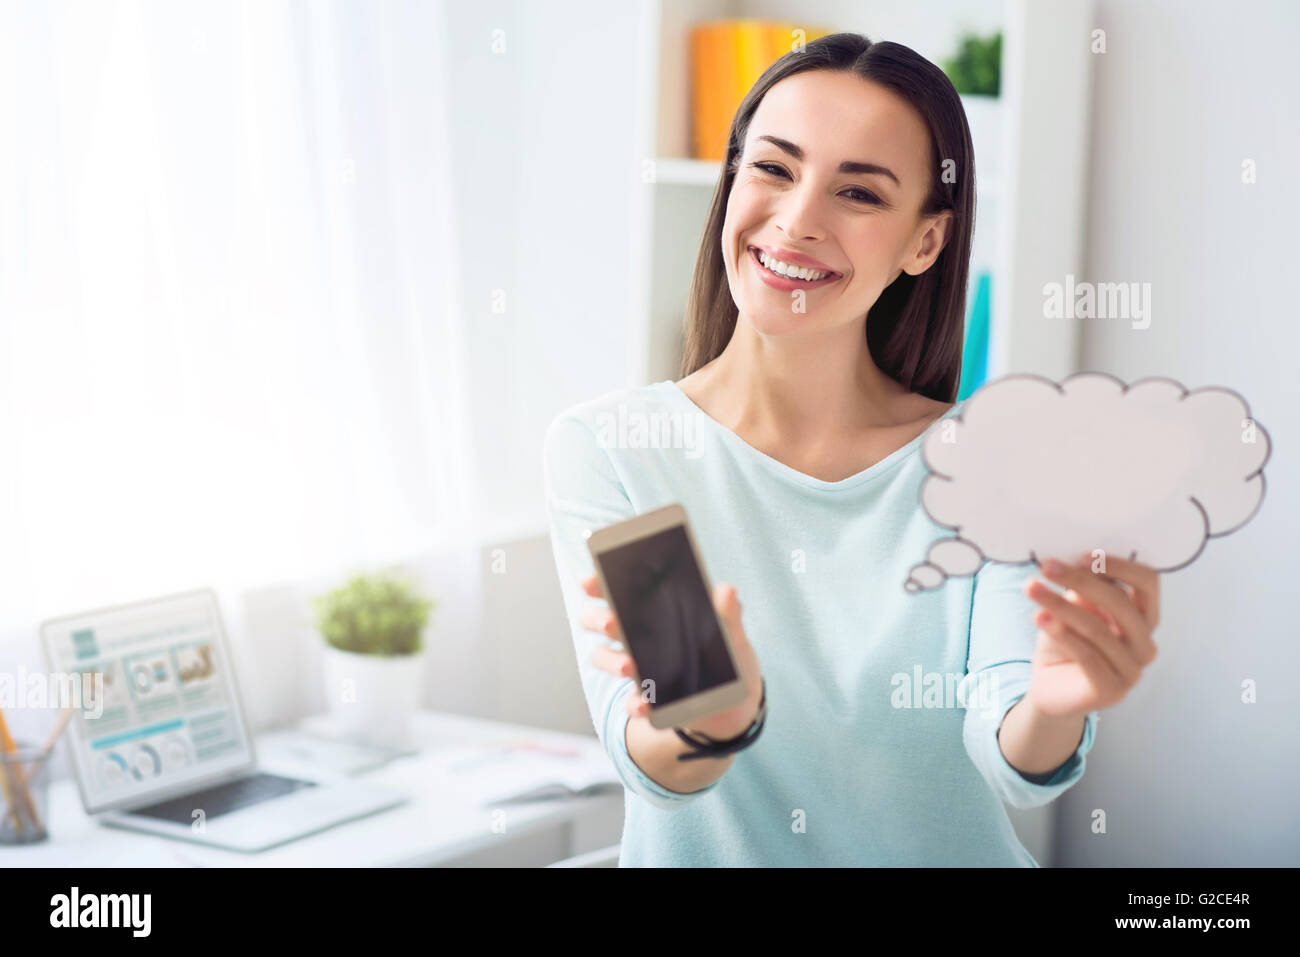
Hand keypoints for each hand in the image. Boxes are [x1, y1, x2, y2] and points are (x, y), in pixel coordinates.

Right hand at [578, 574, 764, 739]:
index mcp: (652, 612)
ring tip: (631, 666)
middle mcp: (635, 637)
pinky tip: (646, 704)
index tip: (590, 581)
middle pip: (598, 621)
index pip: (617, 590)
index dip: (599, 583)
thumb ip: (727, 614)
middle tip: (611, 622)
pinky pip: (630, 702)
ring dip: (612, 661)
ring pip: (603, 659)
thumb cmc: (725, 655)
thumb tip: (727, 590)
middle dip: (598, 619)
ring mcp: (636, 669)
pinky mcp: (646, 700)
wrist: (735, 702)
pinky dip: (635, 704)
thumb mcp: (731, 634)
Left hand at [1022, 553, 1160, 716]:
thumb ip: (1084, 589)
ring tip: (1030, 588)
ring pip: (1096, 628)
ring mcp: (1132, 670)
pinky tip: (1039, 617)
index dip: (1119, 565)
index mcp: (1144, 618)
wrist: (1051, 687)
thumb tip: (1078, 559)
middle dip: (1081, 581)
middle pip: (1120, 604)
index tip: (1082, 555)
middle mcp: (1145, 644)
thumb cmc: (1067, 640)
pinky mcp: (1111, 690)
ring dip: (1059, 604)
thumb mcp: (1075, 608)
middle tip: (1047, 567)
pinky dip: (1060, 633)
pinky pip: (1086, 654)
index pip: (1148, 583)